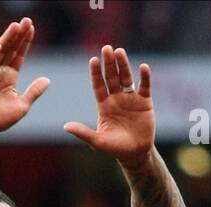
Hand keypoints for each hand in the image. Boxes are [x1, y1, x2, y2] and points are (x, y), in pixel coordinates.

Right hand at [0, 16, 48, 139]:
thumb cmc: (0, 120)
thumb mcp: (22, 105)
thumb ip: (34, 92)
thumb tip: (48, 79)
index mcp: (10, 77)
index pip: (19, 55)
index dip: (25, 42)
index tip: (31, 28)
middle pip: (10, 49)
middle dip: (18, 35)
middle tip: (26, 20)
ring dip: (6, 39)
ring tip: (15, 26)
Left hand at [64, 46, 154, 166]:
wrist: (135, 154)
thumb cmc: (114, 148)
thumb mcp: (97, 142)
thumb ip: (83, 133)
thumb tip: (66, 127)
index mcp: (104, 105)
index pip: (98, 85)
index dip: (95, 73)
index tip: (93, 60)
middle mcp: (116, 98)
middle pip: (111, 77)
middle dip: (108, 64)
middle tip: (106, 48)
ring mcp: (131, 99)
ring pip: (126, 78)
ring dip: (123, 65)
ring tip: (119, 51)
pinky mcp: (145, 102)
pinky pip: (145, 86)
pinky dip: (145, 77)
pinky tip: (143, 67)